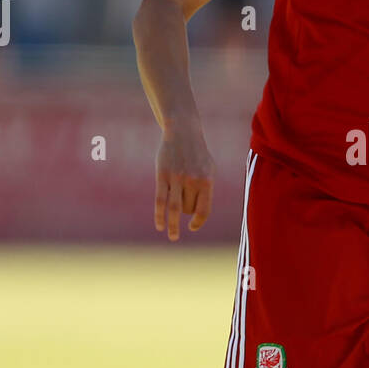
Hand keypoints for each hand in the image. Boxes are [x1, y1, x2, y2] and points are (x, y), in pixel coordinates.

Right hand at [154, 125, 214, 240]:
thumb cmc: (197, 153)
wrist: (182, 131)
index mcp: (207, 181)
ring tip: (173, 236)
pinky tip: (160, 226)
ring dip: (173, 225)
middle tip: (183, 210)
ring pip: (175, 209)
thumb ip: (206, 190)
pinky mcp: (162, 176)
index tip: (193, 227)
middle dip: (186, 213)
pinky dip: (159, 216)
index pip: (204, 210)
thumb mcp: (209, 169)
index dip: (199, 222)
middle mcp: (192, 181)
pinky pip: (160, 201)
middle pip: (188, 209)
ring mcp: (176, 178)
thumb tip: (200, 214)